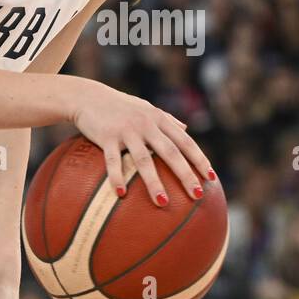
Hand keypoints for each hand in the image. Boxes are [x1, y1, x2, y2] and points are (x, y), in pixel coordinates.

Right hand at [70, 80, 213, 207]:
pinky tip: (120, 194)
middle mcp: (146, 124)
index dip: (199, 159)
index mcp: (159, 119)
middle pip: (171, 153)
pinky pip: (113, 160)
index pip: (185, 142)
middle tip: (197, 195)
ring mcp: (127, 130)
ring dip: (154, 183)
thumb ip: (168, 119)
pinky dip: (117, 177)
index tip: (210, 178)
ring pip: (144, 160)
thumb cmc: (121, 106)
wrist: (89, 96)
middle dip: (186, 175)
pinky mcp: (107, 136)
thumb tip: (186, 130)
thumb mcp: (147, 108)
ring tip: (163, 203)